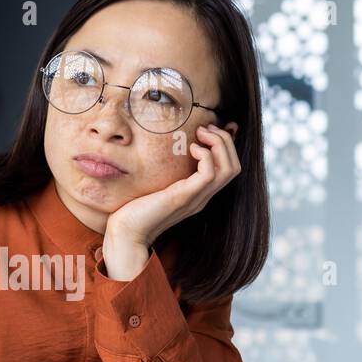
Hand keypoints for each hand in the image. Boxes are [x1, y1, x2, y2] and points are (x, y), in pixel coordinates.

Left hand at [104, 122, 241, 257]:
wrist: (126, 233)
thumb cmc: (136, 209)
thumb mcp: (158, 185)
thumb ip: (169, 172)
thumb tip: (168, 150)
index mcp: (199, 193)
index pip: (229, 168)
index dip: (225, 145)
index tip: (206, 130)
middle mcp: (203, 196)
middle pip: (234, 166)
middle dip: (225, 140)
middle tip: (206, 128)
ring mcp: (196, 198)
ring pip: (228, 169)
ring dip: (219, 144)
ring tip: (201, 134)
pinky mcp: (184, 198)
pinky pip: (209, 174)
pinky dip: (205, 155)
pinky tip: (191, 148)